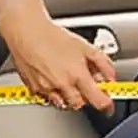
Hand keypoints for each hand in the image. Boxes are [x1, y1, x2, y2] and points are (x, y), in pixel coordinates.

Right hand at [0, 16, 116, 114]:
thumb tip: (111, 77)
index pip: (98, 101)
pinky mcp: (33, 88)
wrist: (26, 31)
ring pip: (62, 103)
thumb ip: (103, 63)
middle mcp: (62, 85)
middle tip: (85, 86)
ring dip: (69, 97)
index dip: (106, 106)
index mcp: (77, 75)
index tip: (108, 106)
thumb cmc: (52, 36)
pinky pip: (47, 98)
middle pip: (80, 104)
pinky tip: (53, 78)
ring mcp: (46, 88)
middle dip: (85, 98)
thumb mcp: (85, 46)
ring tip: (67, 80)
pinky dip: (53, 93)